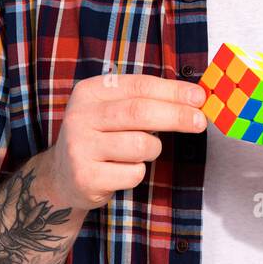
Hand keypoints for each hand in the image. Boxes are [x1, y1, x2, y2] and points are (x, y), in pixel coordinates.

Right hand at [39, 74, 206, 211]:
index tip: (199, 97)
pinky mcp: (86, 177)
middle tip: (200, 121)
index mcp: (90, 91)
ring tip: (140, 151)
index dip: (173, 91)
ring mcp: (80, 148)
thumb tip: (194, 98)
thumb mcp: (113, 109)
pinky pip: (133, 173)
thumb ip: (146, 100)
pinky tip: (122, 170)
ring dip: (153, 150)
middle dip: (177, 116)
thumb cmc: (101, 137)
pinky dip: (138, 172)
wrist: (62, 176)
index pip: (140, 86)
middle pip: (141, 112)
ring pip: (140, 146)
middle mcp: (81, 117)